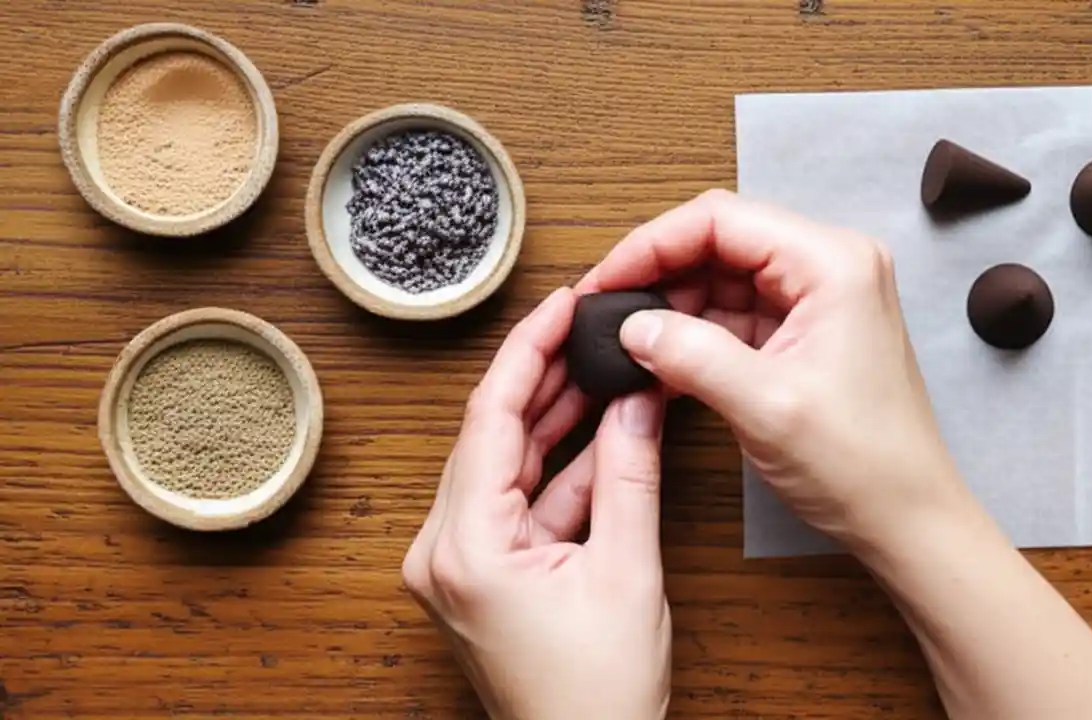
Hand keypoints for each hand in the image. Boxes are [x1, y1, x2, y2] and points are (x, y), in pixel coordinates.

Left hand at [402, 288, 670, 719]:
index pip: (490, 418)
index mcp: (465, 549)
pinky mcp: (480, 573)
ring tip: (602, 365)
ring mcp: (456, 563)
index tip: (559, 305)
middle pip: (492, 434)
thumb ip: (629, 474)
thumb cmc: (595, 697)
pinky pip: (517, 500)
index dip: (528, 351)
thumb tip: (636, 400)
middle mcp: (443, 552)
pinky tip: (600, 429)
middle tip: (588, 325)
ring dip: (556, 418)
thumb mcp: (626, 569)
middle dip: (545, 377)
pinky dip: (558, 467)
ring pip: (506, 462)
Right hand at [580, 190, 968, 555]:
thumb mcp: (765, 407)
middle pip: (720, 241)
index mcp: (832, 264)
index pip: (721, 220)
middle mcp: (829, 266)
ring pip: (722, 278)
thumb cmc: (863, 465)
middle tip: (605, 309)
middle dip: (659, 272)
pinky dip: (694, 332)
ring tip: (625, 337)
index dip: (652, 244)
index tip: (605, 280)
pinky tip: (658, 356)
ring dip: (673, 304)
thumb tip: (631, 326)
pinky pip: (735, 314)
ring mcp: (818, 299)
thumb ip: (691, 356)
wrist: (908, 519)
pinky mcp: (805, 332)